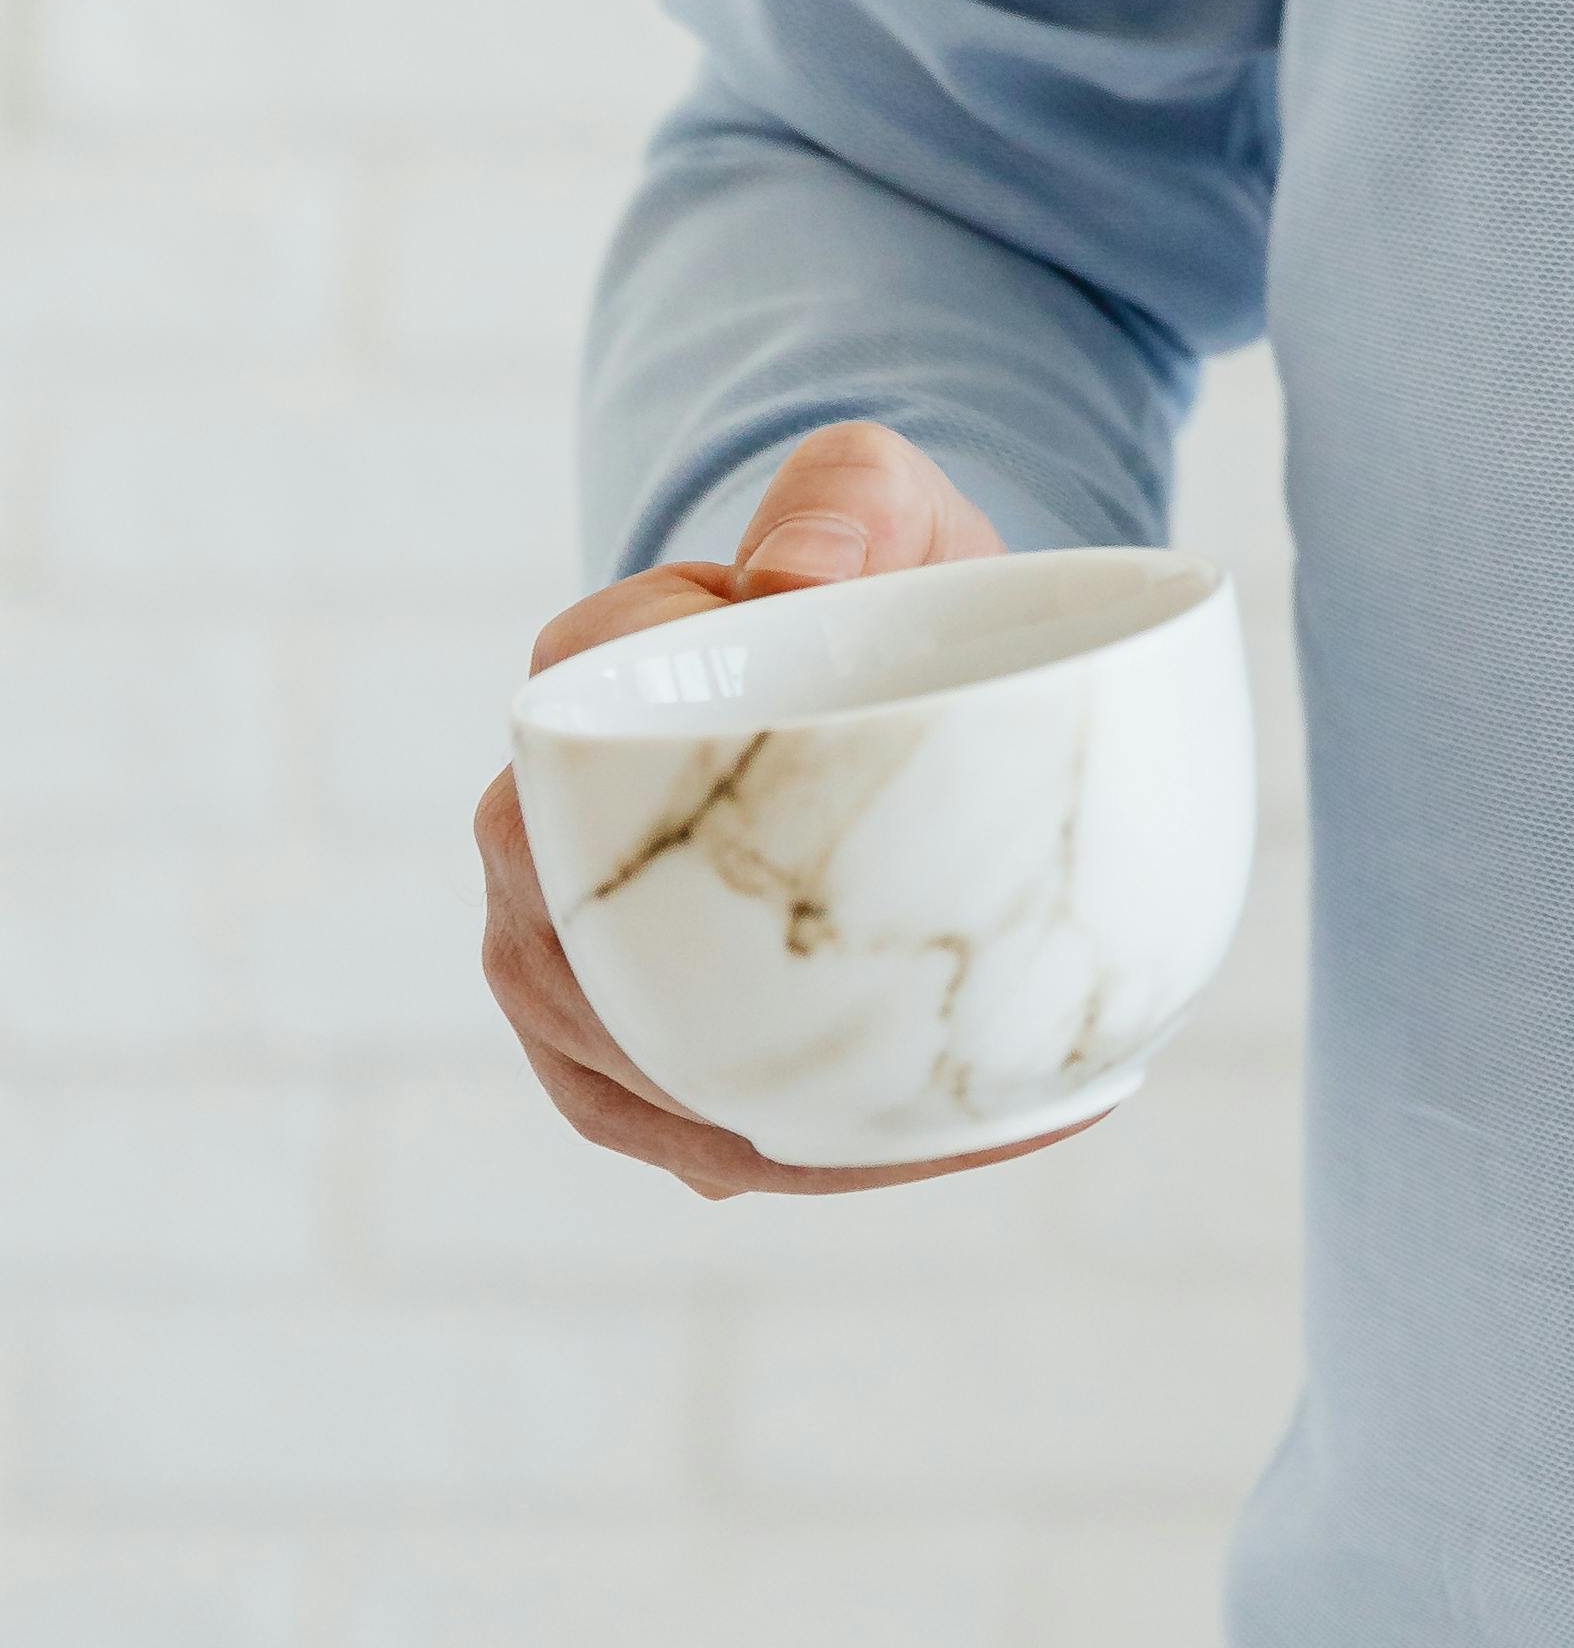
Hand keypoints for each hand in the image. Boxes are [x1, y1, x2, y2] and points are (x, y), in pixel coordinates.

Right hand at [476, 418, 1091, 1202]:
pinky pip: (689, 1136)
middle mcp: (537, 847)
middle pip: (599, 983)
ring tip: (962, 1125)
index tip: (873, 815)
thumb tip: (789, 581)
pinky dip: (806, 1155)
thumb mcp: (881, 492)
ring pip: (647, 1089)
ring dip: (791, 1128)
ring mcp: (566, 972)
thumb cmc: (875, 573)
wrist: (890, 651)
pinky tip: (940, 1144)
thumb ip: (847, 492)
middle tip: (928, 1052)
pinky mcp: (625, 1060)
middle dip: (744, 1035)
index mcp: (579, 694)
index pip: (592, 758)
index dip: (705, 803)